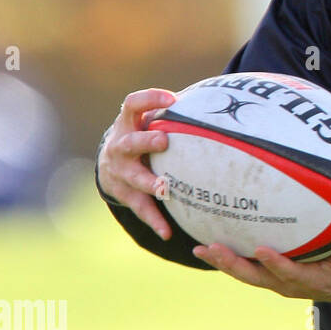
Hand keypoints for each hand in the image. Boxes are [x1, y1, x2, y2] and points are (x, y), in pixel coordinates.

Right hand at [96, 88, 176, 238]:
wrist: (110, 165)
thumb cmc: (143, 135)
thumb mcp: (150, 121)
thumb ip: (176, 114)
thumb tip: (220, 97)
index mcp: (128, 123)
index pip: (133, 105)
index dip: (149, 100)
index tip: (171, 100)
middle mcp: (120, 146)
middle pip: (129, 143)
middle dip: (145, 142)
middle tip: (163, 142)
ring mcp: (120, 171)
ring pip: (133, 177)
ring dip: (150, 182)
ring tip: (165, 188)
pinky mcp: (125, 193)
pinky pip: (141, 208)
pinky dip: (155, 220)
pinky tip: (168, 232)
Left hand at [194, 231, 330, 307]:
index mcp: (312, 280)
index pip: (290, 272)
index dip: (275, 263)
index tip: (261, 249)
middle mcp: (289, 285)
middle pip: (256, 277)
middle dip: (233, 263)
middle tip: (212, 248)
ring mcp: (278, 283)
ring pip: (247, 275)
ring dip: (224, 263)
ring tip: (201, 248)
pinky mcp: (273, 278)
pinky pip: (247, 270)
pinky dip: (229, 261)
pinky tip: (212, 247)